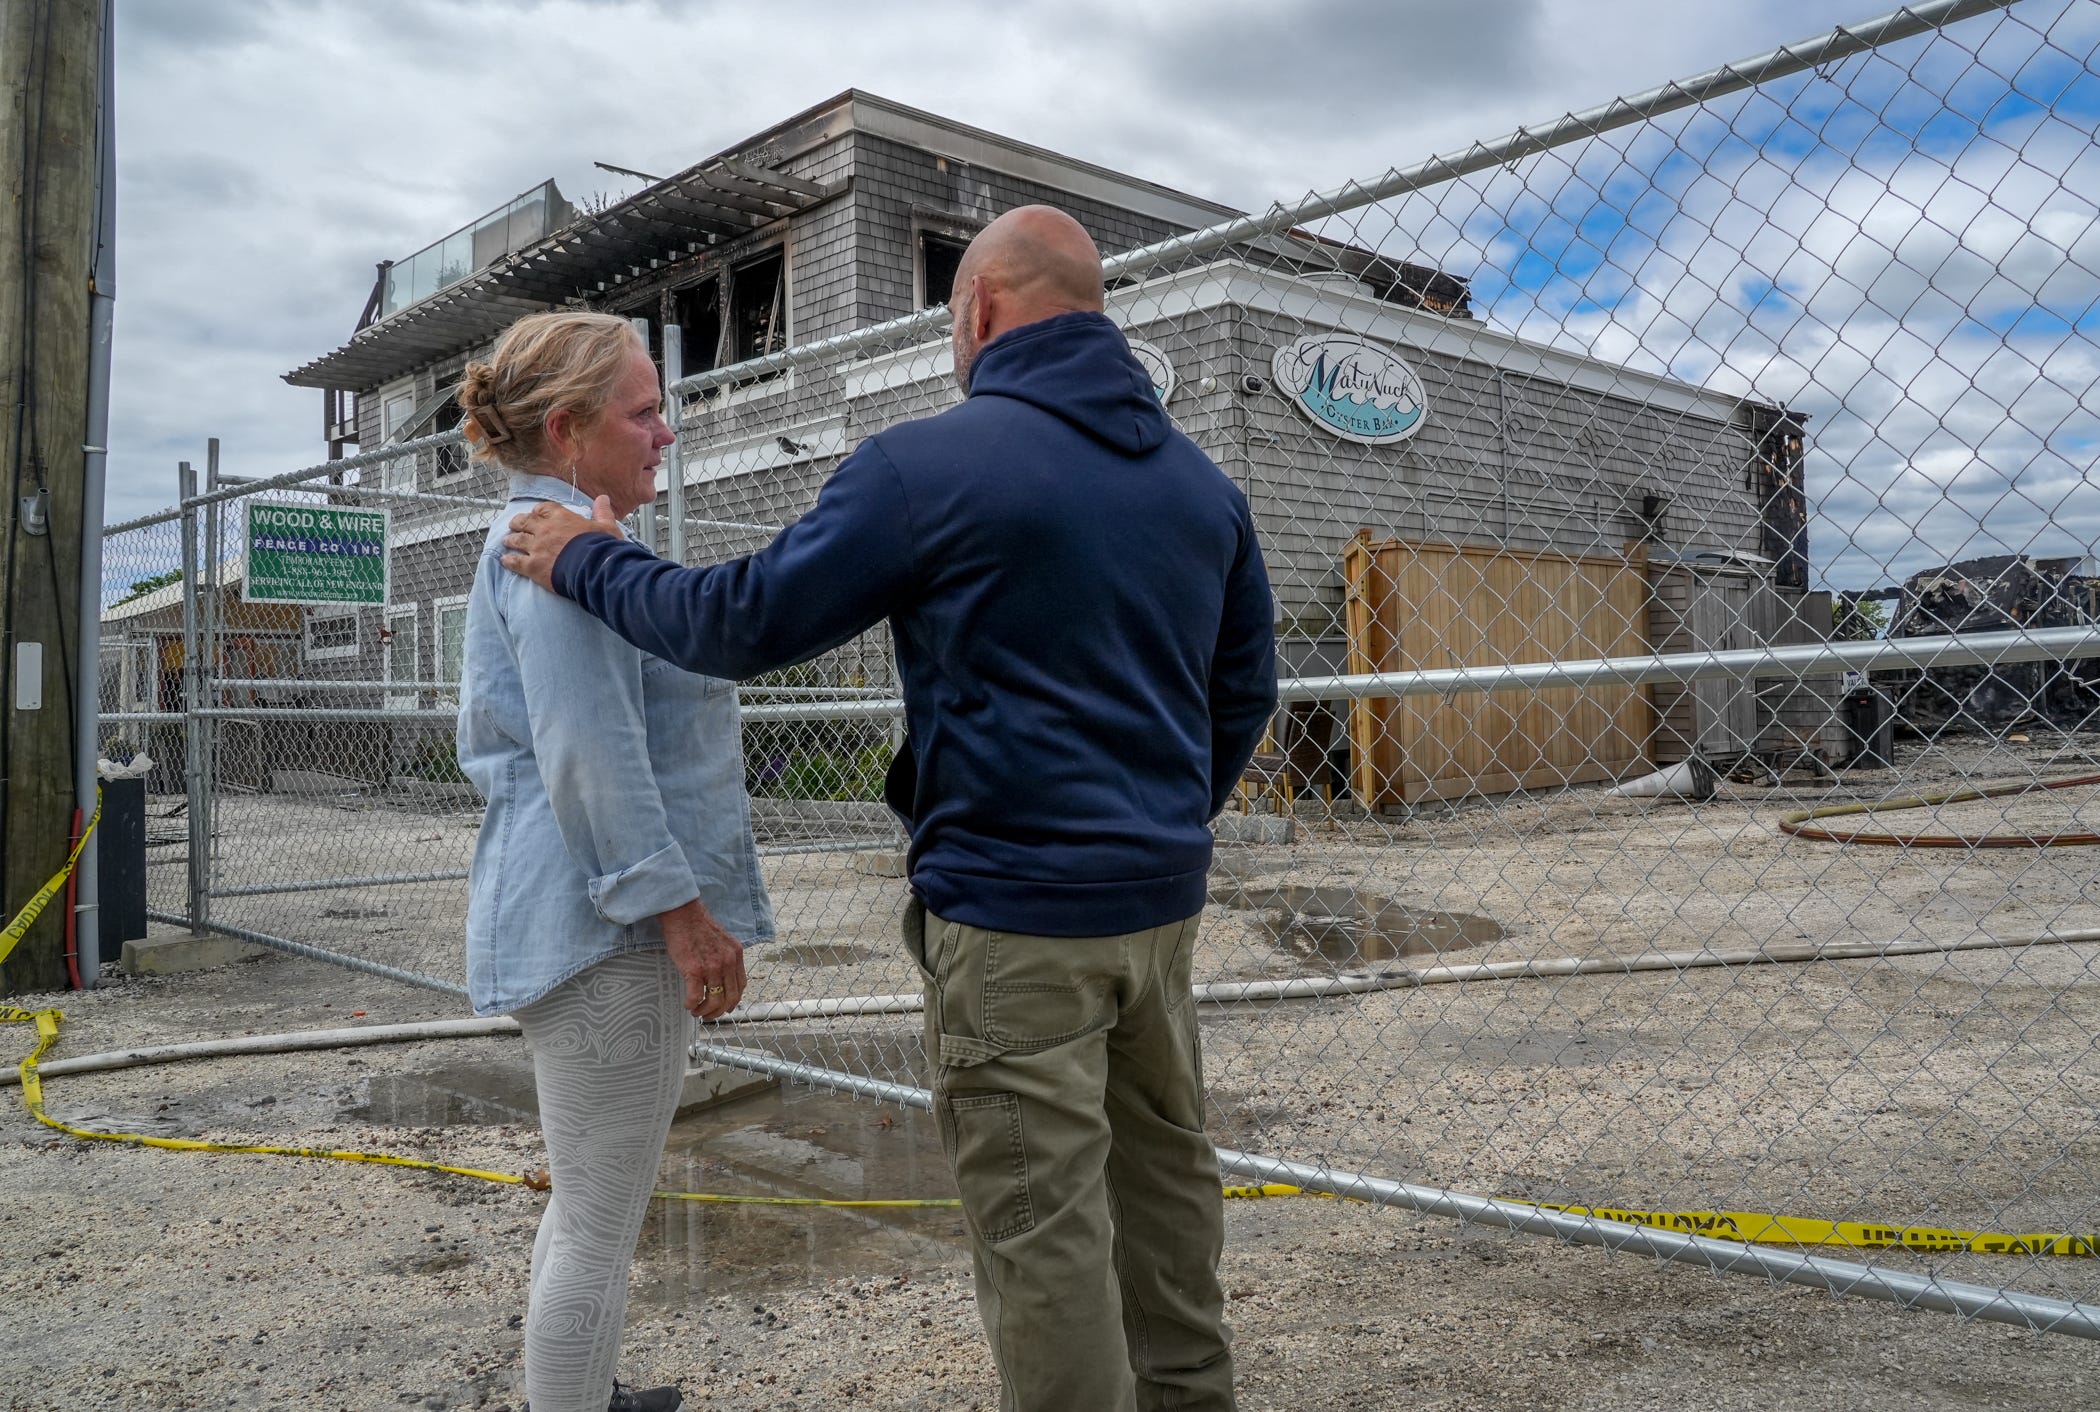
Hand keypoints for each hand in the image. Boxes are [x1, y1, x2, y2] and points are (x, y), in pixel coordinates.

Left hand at [500, 496, 623, 589]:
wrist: (594, 568)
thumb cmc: (602, 548)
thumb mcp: (607, 526)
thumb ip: (603, 512)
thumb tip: (603, 498)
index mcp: (562, 517)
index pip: (544, 508)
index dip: (538, 511)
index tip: (535, 513)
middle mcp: (545, 529)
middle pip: (525, 522)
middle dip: (517, 523)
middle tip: (513, 524)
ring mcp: (537, 547)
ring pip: (517, 540)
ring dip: (510, 540)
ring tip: (506, 541)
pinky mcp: (533, 566)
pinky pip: (516, 561)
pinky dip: (509, 560)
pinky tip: (505, 560)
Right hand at [657, 897, 746, 1020]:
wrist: (683, 914)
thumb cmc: (697, 926)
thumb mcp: (721, 940)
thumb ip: (725, 957)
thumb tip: (722, 976)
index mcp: (736, 954)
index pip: (741, 985)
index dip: (733, 1000)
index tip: (724, 1007)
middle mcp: (727, 962)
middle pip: (730, 997)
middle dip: (719, 1011)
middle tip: (708, 1015)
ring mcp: (712, 967)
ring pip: (714, 1000)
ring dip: (705, 1011)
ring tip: (696, 1012)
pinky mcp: (695, 970)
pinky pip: (696, 996)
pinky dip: (692, 1005)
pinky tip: (688, 1004)